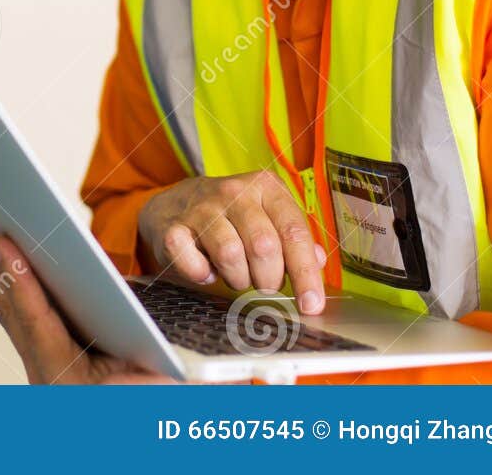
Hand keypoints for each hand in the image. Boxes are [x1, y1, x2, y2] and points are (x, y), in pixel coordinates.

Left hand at [0, 217, 175, 384]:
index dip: (21, 283)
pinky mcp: (41, 356)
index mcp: (69, 379)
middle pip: (12, 311)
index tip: (3, 245)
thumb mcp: (156, 387)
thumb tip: (174, 360)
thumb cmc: (150, 398)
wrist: (141, 412)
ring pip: (6, 311)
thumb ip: (154, 376)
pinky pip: (13, 316)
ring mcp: (39, 366)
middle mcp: (46, 375)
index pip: (39, 324)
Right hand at [137, 170, 327, 313]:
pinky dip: (203, 276)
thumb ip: (294, 238)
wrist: (174, 203)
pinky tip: (206, 270)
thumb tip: (318, 262)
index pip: (294, 231)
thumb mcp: (267, 217)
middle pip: (264, 246)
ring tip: (236, 275)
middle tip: (264, 284)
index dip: (306, 273)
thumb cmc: (232, 216)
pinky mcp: (173, 227)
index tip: (311, 304)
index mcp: (265, 187)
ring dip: (238, 279)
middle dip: (269, 279)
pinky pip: (194, 264)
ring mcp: (201, 208)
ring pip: (231, 255)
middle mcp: (234, 191)